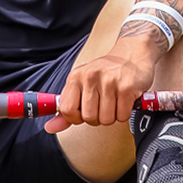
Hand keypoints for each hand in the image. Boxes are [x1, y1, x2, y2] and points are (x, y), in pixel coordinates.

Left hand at [44, 37, 158, 133]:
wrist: (133, 54)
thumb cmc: (106, 71)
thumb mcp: (82, 84)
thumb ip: (67, 108)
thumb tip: (50, 128)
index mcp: (76, 77)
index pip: (67, 109)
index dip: (76, 117)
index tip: (84, 111)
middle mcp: (90, 77)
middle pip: (88, 118)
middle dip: (97, 117)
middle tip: (103, 104)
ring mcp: (109, 82)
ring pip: (106, 119)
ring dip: (112, 116)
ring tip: (114, 101)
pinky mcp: (127, 88)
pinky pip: (122, 116)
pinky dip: (124, 113)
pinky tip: (124, 100)